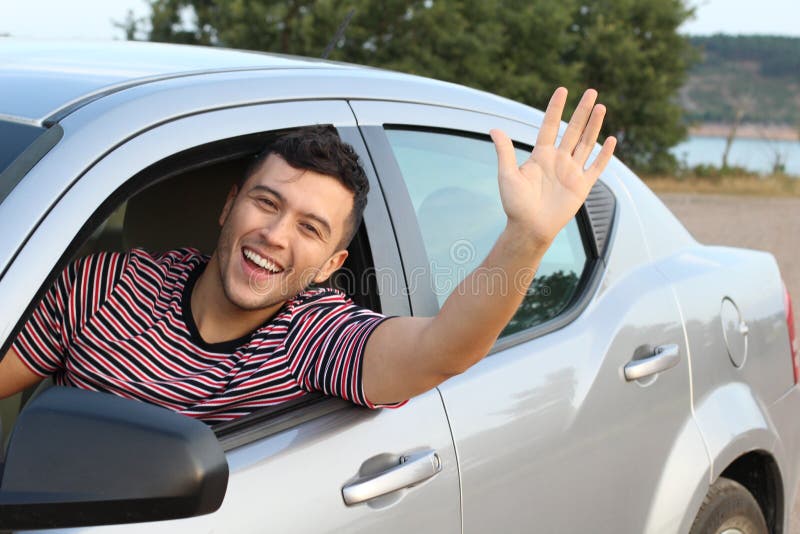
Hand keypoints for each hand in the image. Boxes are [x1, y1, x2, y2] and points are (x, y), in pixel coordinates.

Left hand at [490, 87, 616, 245]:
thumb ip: (505, 152)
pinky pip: (596, 167)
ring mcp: (571, 172)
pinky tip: (611, 139)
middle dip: (582, 111)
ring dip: (594, 126)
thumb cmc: (515, 204)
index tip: (562, 90)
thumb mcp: (507, 175)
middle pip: (573, 130)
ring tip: (601, 107)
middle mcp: (558, 160)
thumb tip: (494, 129)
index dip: (555, 108)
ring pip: (586, 143)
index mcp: (541, 155)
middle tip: (591, 91)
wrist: (530, 228)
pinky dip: (604, 154)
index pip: (550, 126)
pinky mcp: (582, 186)